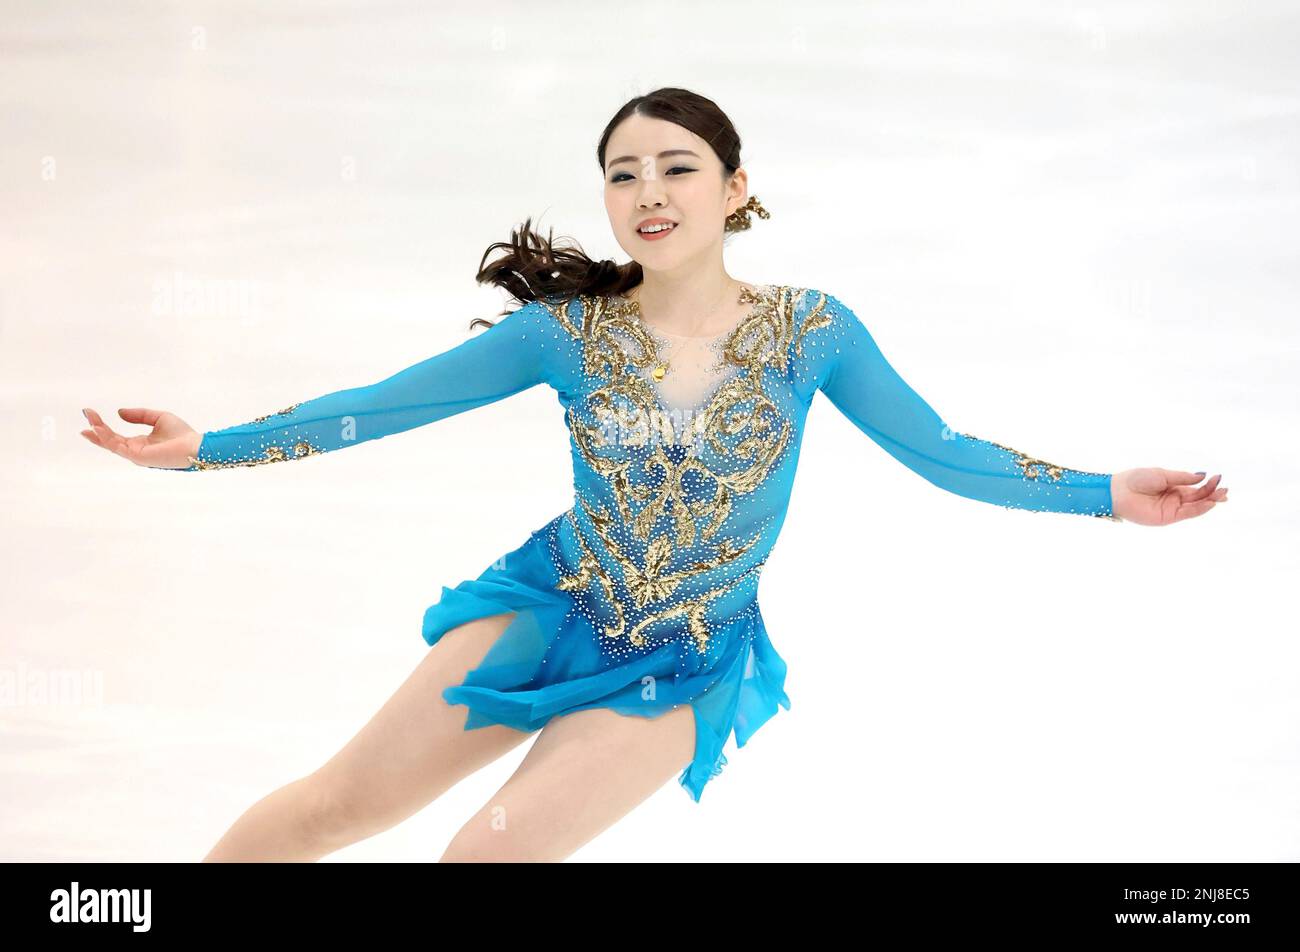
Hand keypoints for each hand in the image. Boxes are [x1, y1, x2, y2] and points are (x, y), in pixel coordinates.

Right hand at [80, 407, 202, 469]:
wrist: (195, 446)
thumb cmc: (182, 434)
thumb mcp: (158, 418)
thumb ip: (139, 415)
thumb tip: (119, 412)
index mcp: (140, 443)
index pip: (115, 436)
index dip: (102, 427)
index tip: (90, 415)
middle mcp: (135, 451)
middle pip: (109, 440)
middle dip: (96, 428)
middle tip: (86, 414)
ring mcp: (136, 456)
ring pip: (111, 443)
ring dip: (99, 432)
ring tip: (89, 420)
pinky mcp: (138, 457)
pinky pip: (118, 447)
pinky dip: (107, 438)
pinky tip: (99, 428)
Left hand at [1111, 469, 1227, 525]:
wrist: (1119, 491)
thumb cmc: (1137, 480)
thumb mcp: (1163, 475)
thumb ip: (1182, 478)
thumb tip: (1202, 475)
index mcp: (1173, 487)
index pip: (1195, 487)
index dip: (1208, 484)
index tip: (1219, 478)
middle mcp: (1174, 499)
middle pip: (1198, 497)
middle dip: (1212, 493)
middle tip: (1225, 488)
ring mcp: (1172, 509)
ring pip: (1195, 506)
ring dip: (1209, 501)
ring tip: (1222, 495)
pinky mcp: (1168, 518)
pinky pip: (1187, 514)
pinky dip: (1199, 509)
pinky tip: (1209, 503)